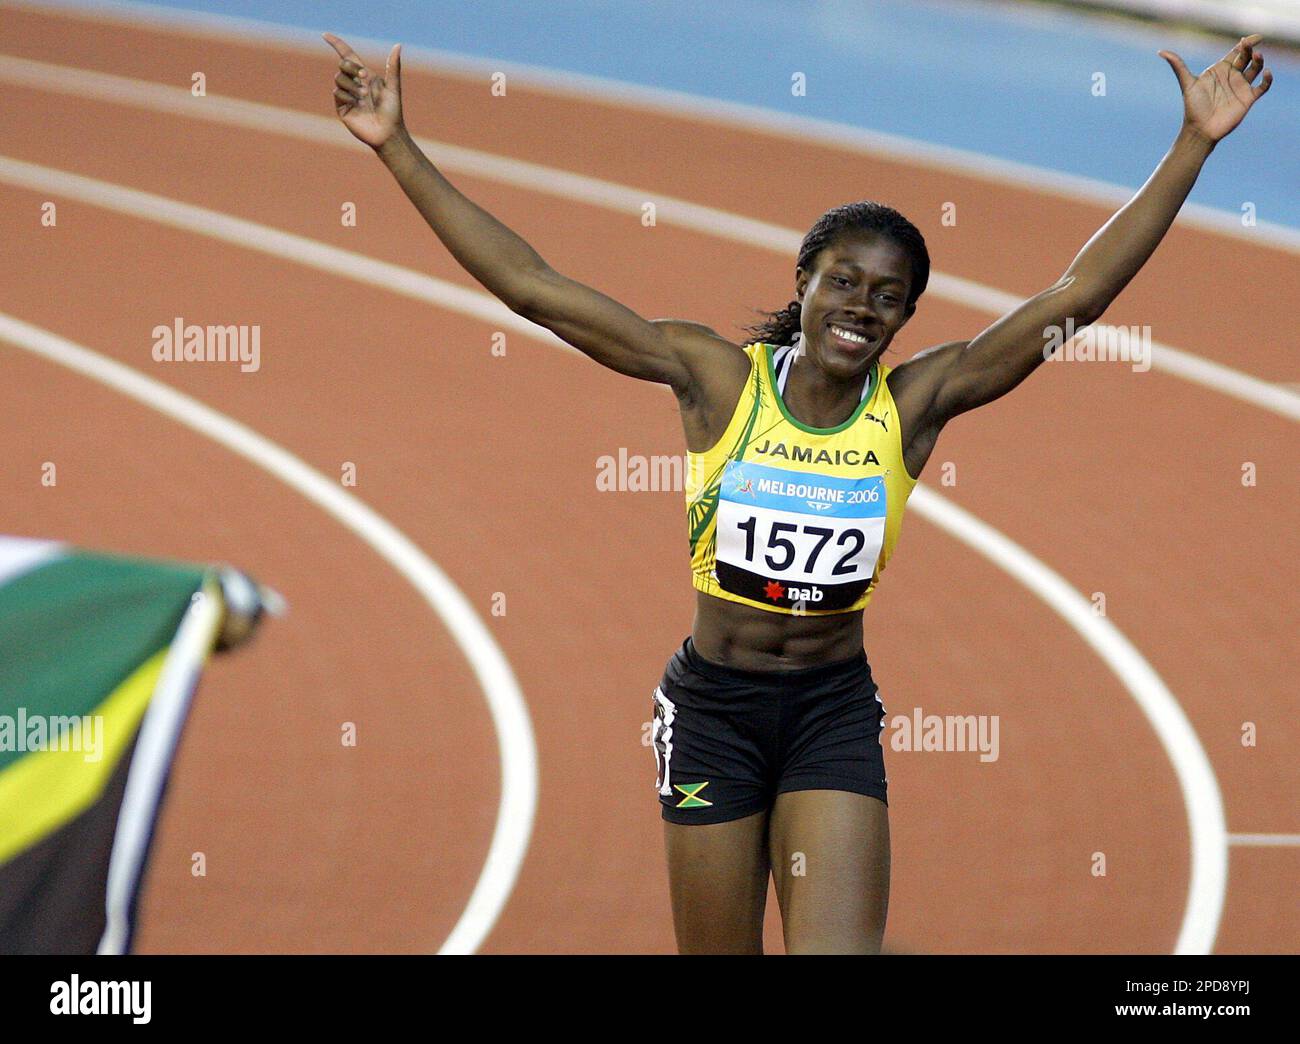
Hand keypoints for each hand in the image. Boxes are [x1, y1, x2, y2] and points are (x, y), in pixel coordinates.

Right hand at [324, 33, 403, 148]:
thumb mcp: (393, 87)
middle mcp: (354, 83)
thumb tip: (398, 45)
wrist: (387, 133)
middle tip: (365, 77)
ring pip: (338, 78)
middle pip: (342, 64)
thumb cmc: (393, 111)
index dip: (336, 44)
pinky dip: (347, 95)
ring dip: (352, 84)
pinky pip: (337, 93)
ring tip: (364, 95)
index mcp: (365, 76)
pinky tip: (357, 104)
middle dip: (352, 67)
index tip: (325, 35)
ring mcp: (346, 95)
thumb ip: (393, 67)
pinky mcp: (342, 107)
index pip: (346, 55)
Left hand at [1159, 34, 1271, 144]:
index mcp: (1220, 70)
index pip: (1236, 51)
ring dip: (1259, 61)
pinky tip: (1266, 73)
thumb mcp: (1187, 84)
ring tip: (1256, 57)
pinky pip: (1264, 86)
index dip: (1245, 42)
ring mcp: (1241, 87)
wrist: (1199, 130)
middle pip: (1246, 57)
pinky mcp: (1248, 98)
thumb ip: (1178, 66)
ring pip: (1256, 68)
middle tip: (1250, 46)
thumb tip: (1161, 51)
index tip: (1249, 38)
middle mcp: (1232, 76)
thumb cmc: (1192, 108)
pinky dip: (1268, 79)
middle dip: (1250, 49)